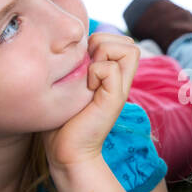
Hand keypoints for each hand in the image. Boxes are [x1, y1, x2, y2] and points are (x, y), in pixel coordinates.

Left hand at [44, 31, 139, 170]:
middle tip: (86, 64)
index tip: (83, 60)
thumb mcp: (68, 85)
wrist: (65, 151)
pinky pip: (111, 68)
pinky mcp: (114, 99)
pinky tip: (86, 88)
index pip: (122, 42)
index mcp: (112, 77)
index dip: (102, 41)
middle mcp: (120, 81)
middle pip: (129, 43)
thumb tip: (70, 46)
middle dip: (105, 42)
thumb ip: (75, 66)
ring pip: (129, 49)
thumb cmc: (61, 119)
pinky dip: (95, 71)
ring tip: (88, 74)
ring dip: (104, 54)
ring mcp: (120, 89)